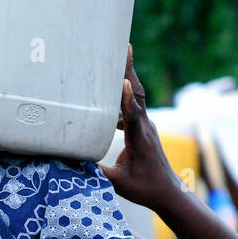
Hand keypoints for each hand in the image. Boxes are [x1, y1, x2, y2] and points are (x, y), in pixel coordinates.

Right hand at [102, 47, 179, 208]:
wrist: (167, 191)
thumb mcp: (118, 184)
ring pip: (135, 95)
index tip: (122, 81)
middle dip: (129, 71)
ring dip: (126, 76)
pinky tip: (108, 90)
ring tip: (117, 55)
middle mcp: (145, 127)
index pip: (133, 117)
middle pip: (136, 94)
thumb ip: (97, 172)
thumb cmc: (145, 188)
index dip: (126, 100)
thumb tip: (70, 162)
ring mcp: (146, 124)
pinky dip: (122, 95)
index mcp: (140, 140)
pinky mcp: (143, 126)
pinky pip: (132, 105)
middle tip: (124, 47)